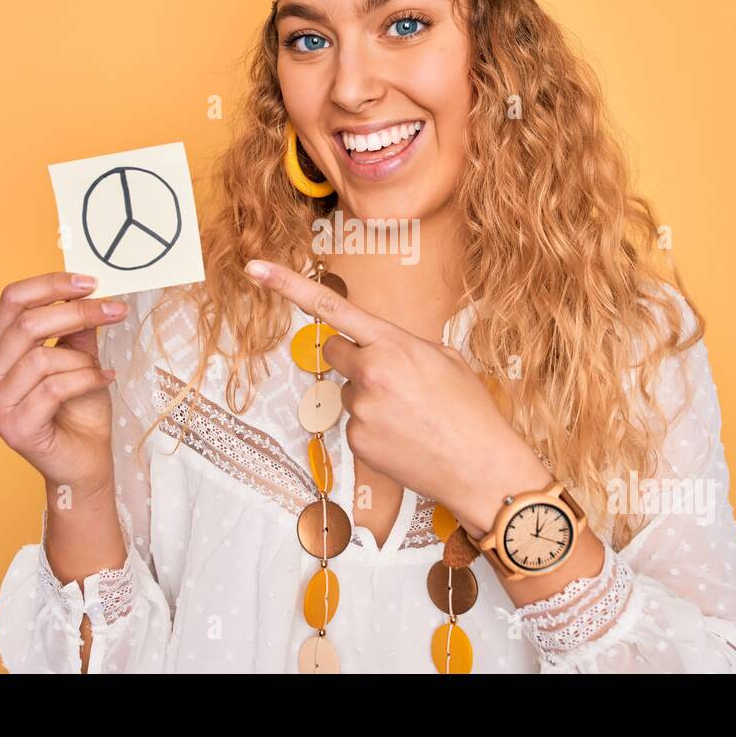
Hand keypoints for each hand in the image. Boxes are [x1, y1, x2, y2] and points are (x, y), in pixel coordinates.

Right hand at [0, 271, 128, 498]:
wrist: (85, 460)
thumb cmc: (79, 409)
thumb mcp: (81, 357)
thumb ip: (76, 328)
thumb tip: (90, 291)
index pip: (12, 301)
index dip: (50, 284)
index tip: (89, 282)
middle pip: (26, 325)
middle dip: (77, 313)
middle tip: (114, 310)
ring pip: (41, 359)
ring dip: (82, 360)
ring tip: (100, 370)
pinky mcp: (14, 427)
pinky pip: (53, 389)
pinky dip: (87, 380)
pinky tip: (105, 380)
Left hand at [244, 259, 552, 537]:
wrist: (481, 468)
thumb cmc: (470, 411)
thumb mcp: (445, 359)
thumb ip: (403, 345)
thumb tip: (380, 347)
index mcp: (392, 344)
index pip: (331, 307)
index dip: (288, 285)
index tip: (254, 268)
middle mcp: (369, 373)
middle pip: (334, 353)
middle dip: (355, 359)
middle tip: (394, 381)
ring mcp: (360, 410)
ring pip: (349, 392)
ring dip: (371, 399)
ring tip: (412, 417)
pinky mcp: (356, 442)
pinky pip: (354, 425)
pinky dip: (375, 429)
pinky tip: (405, 438)